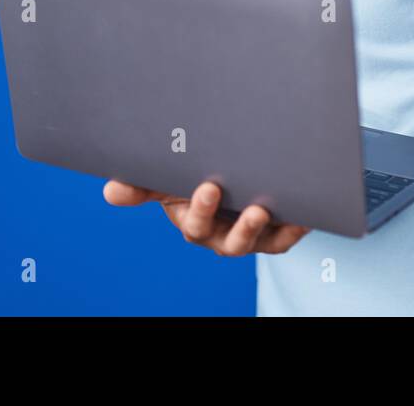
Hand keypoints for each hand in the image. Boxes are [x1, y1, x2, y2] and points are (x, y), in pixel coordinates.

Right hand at [104, 179, 311, 255]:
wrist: (231, 171)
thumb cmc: (192, 175)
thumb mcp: (168, 178)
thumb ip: (142, 183)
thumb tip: (110, 191)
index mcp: (195, 221)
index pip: (196, 224)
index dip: (202, 211)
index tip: (209, 188)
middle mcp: (223, 234)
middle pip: (229, 241)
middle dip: (237, 227)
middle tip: (251, 207)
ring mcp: (251, 234)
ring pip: (258, 242)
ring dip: (263, 229)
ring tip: (267, 210)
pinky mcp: (276, 231)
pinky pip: (286, 236)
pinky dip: (296, 227)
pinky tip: (304, 214)